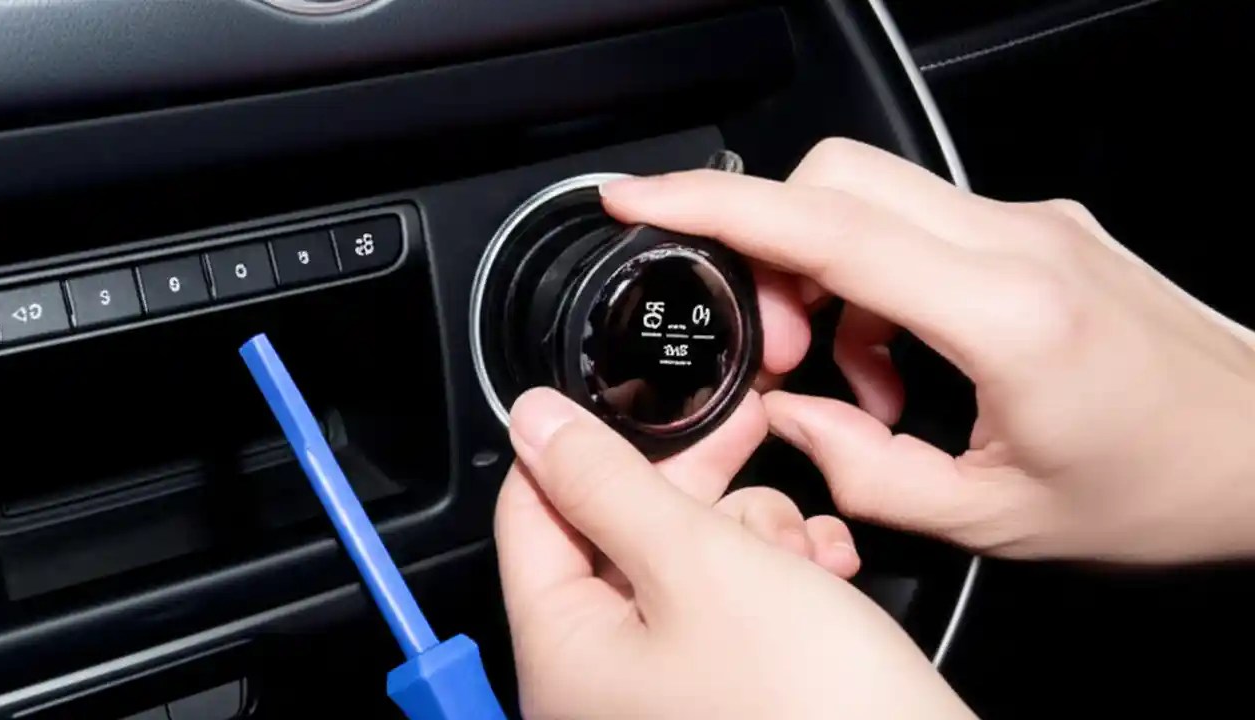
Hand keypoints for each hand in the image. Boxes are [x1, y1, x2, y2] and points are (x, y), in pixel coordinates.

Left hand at [495, 388, 972, 719]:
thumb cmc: (810, 706)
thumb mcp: (698, 563)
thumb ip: (606, 482)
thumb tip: (536, 422)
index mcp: (565, 655)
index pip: (531, 514)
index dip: (579, 444)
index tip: (632, 395)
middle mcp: (604, 679)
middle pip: (619, 532)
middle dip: (694, 488)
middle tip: (740, 432)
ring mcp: (668, 687)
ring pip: (687, 560)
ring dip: (751, 532)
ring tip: (800, 546)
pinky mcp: (729, 686)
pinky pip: (731, 603)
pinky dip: (777, 574)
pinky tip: (823, 569)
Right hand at [601, 138, 1254, 563]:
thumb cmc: (1164, 486)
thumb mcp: (996, 517)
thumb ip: (866, 471)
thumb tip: (792, 421)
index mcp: (1005, 312)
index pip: (827, 225)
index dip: (716, 205)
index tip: (640, 199)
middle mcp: (1017, 242)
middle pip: (837, 177)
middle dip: (768, 250)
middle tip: (778, 345)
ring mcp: (1030, 224)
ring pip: (871, 199)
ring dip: (829, 280)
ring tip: (859, 382)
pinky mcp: (1036, 231)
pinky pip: (919, 228)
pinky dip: (878, 287)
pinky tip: (904, 365)